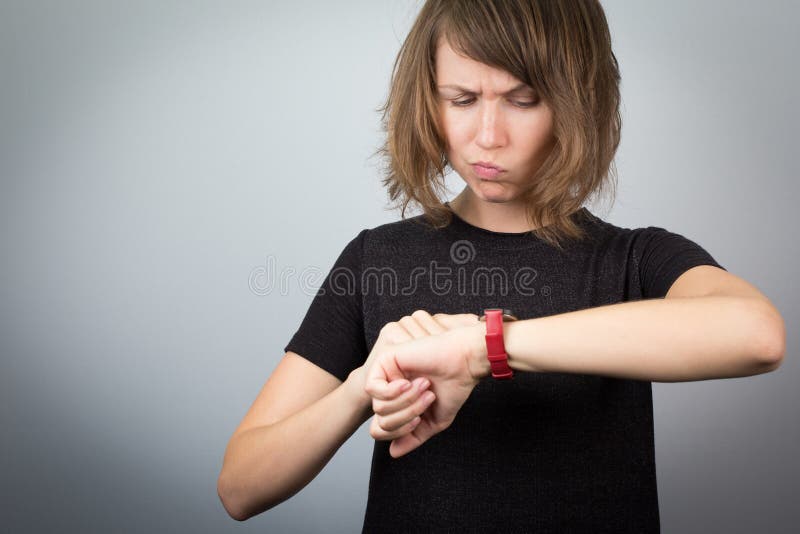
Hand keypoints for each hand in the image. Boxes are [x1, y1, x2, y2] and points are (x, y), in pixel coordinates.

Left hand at [365, 314, 482, 457]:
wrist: (463, 363)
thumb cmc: (453, 388)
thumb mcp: (433, 422)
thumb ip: (413, 437)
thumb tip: (392, 452)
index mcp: (398, 403)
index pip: (381, 430)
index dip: (399, 432)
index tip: (420, 420)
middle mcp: (389, 389)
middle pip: (381, 421)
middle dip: (406, 415)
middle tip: (428, 398)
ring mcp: (385, 374)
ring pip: (378, 407)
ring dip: (406, 401)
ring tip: (424, 386)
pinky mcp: (384, 360)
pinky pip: (373, 389)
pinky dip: (394, 391)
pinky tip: (409, 382)